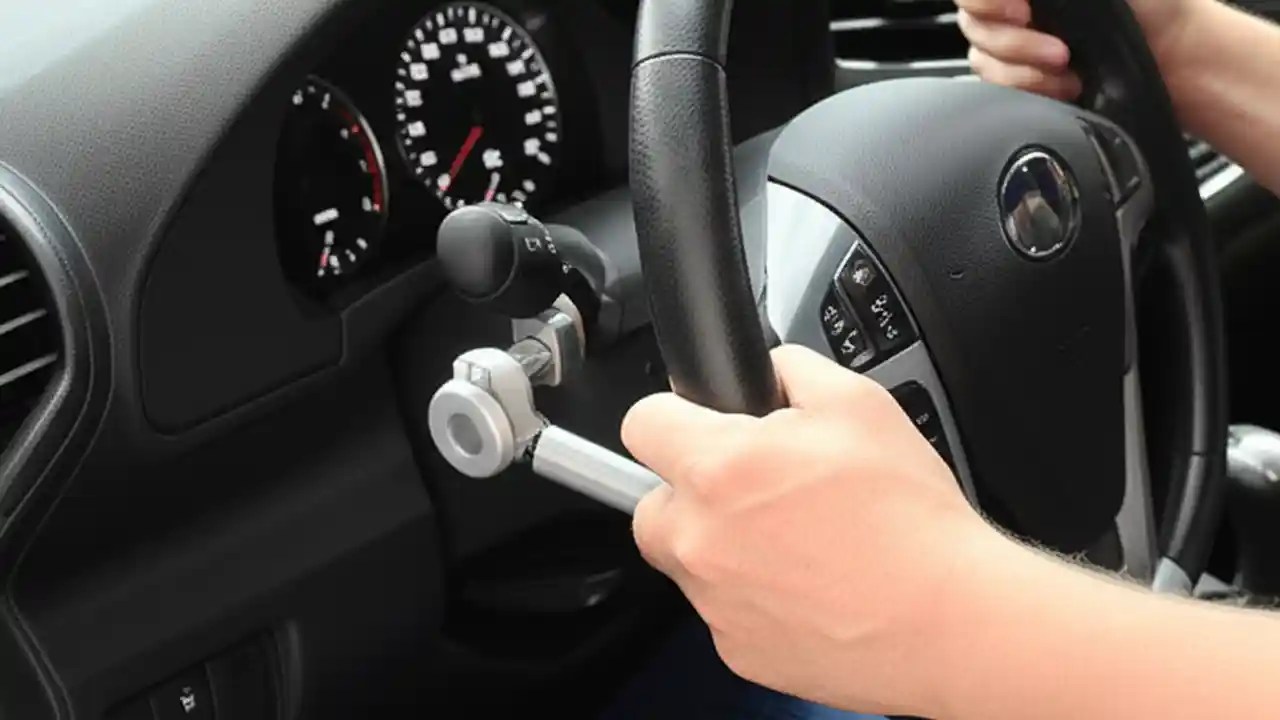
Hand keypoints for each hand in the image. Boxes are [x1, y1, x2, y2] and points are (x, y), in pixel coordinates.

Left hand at [622, 345, 1011, 716]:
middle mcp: (698, 540)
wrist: (951, 620)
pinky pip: (722, 610)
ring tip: (795, 540)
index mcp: (716, 469)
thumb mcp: (857, 402)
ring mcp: (713, 603)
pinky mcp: (736, 651)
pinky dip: (751, 596)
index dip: (674, 414)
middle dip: (693, 490)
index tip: (698, 424)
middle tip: (758, 489)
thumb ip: (790, 369)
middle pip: (653, 502)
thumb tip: (765, 370)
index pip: (641, 423)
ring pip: (688, 560)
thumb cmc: (909, 517)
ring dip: (721, 545)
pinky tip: (808, 585)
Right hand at [956, 0, 1204, 100]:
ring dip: (1026, 69)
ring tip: (1070, 68)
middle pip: (972, 21)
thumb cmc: (1151, 2)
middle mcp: (1015, 4)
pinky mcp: (1019, 78)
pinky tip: (1064, 85)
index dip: (985, 0)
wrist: (1174, 54)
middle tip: (1060, 48)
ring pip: (982, 58)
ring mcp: (1013, 41)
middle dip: (1015, 41)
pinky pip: (996, 86)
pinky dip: (1029, 89)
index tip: (1023, 10)